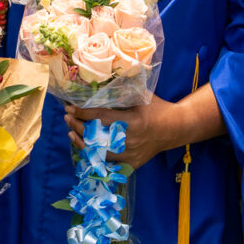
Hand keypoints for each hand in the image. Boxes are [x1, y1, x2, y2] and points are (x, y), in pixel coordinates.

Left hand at [66, 95, 181, 168]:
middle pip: (97, 136)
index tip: (70, 108)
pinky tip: (85, 148)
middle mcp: (130, 140)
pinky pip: (108, 163)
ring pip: (99, 153)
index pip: (101, 117)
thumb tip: (101, 79)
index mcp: (133, 121)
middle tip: (67, 117)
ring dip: (82, 143)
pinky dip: (95, 156)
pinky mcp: (132, 163)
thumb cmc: (157, 108)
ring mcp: (131, 154)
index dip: (83, 113)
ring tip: (71, 133)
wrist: (176, 128)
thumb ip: (123, 89)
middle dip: (78, 126)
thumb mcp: (142, 95)